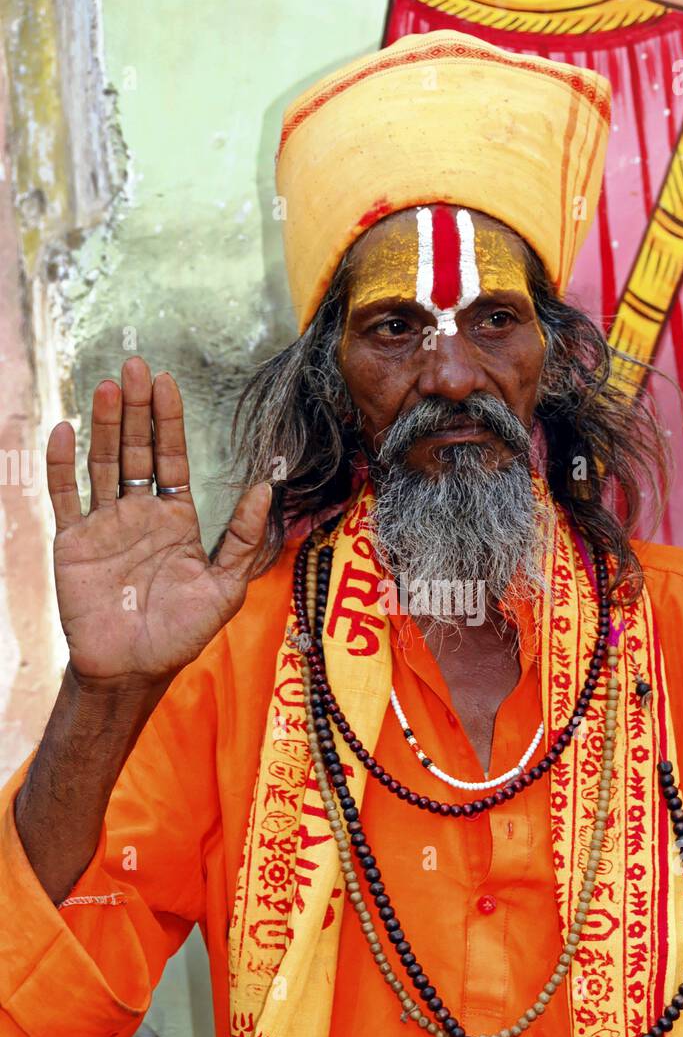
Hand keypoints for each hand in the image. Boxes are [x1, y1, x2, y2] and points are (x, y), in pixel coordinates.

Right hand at [46, 356, 271, 690]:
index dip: (169, 421)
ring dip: (103, 425)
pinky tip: (64, 431)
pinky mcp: (73, 542)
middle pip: (136, 449)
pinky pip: (65, 496)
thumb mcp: (224, 589)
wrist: (132, 669)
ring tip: (107, 386)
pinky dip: (61, 464)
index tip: (167, 383)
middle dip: (136, 409)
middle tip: (135, 366)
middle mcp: (139, 513)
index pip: (171, 458)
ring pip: (101, 463)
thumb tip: (265, 489)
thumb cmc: (181, 633)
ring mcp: (104, 524)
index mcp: (175, 519)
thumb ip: (241, 539)